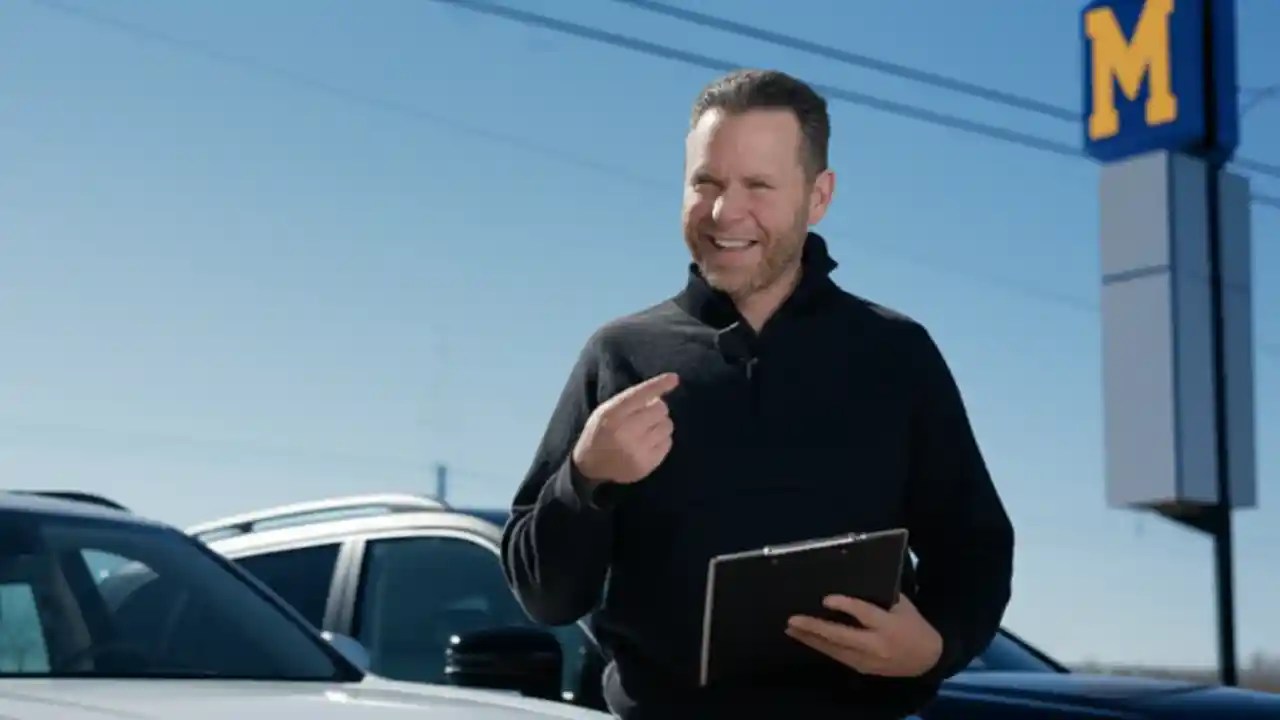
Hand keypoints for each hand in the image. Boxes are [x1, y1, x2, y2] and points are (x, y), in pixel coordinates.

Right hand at [572, 372, 678, 485]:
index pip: (640, 395)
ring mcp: (638, 450)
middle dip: (657, 408)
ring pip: (667, 425)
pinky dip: (661, 439)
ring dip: (660, 424)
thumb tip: (660, 393)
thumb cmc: (600, 432)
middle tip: (646, 414)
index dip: (659, 385)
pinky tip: (648, 442)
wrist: (590, 467)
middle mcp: (626, 432)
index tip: (674, 378)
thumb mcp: (605, 410)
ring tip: (647, 429)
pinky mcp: (647, 465)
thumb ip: (630, 400)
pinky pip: (668, 443)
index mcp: (612, 414)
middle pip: (660, 409)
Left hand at [786, 593, 941, 677]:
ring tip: (790, 629)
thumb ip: (879, 597)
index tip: (825, 599)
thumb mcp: (903, 605)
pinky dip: (820, 646)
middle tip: (793, 620)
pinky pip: (837, 656)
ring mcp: (867, 659)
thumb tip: (852, 581)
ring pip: (834, 649)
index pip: (865, 614)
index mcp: (889, 624)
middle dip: (816, 628)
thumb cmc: (913, 624)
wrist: (926, 659)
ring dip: (810, 639)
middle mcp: (876, 644)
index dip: (845, 606)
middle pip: (842, 636)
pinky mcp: (861, 667)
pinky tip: (805, 638)